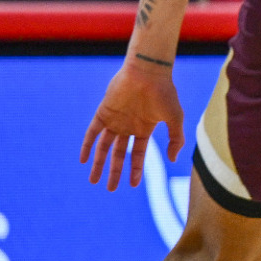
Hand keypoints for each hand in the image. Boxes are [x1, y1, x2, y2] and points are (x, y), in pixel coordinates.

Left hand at [82, 58, 183, 189]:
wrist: (149, 72)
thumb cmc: (165, 93)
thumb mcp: (175, 119)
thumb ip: (176, 139)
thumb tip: (172, 159)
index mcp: (144, 128)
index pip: (137, 154)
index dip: (135, 169)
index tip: (133, 185)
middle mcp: (128, 126)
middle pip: (118, 154)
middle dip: (115, 171)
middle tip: (110, 188)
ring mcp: (115, 120)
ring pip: (104, 146)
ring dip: (98, 163)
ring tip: (93, 180)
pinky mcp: (104, 112)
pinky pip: (93, 132)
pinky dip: (87, 145)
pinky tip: (84, 160)